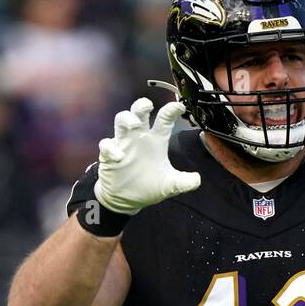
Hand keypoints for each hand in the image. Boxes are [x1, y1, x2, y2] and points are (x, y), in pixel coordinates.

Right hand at [95, 98, 200, 214]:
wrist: (126, 200)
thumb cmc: (148, 186)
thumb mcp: (168, 185)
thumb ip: (182, 182)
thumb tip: (197, 180)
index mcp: (156, 140)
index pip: (164, 119)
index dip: (171, 110)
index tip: (180, 107)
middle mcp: (140, 137)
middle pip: (139, 111)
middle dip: (141, 105)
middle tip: (148, 106)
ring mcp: (123, 143)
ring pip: (121, 119)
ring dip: (126, 118)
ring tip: (133, 125)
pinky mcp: (109, 154)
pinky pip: (107, 144)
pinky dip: (111, 148)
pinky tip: (119, 157)